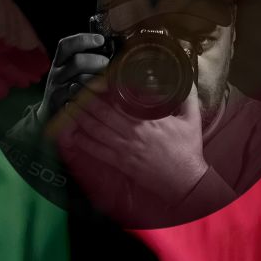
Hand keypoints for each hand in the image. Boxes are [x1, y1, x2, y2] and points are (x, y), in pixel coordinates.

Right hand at [39, 31, 108, 123]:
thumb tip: (112, 50)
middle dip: (96, 61)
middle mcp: (57, 73)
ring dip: (97, 80)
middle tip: (107, 64)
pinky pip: (78, 98)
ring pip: (80, 80)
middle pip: (77, 61)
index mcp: (60, 62)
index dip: (83, 39)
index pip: (66, 45)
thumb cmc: (68, 89)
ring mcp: (58, 89)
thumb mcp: (71, 73)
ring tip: (107, 82)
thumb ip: (86, 62)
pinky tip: (99, 95)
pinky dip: (91, 95)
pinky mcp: (62, 104)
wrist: (49, 113)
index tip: (101, 39)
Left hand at [54, 81, 209, 206]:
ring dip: (80, 117)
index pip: (122, 100)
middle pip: (103, 113)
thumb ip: (187, 98)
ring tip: (69, 106)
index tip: (94, 81)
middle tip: (74, 89)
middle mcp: (133, 132)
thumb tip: (186, 80)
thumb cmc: (187, 150)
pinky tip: (73, 134)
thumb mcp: (191, 120)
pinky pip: (97, 150)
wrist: (185, 180)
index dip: (106, 90)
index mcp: (149, 120)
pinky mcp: (120, 162)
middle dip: (86, 100)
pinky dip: (83, 141)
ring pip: (96, 129)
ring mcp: (125, 148)